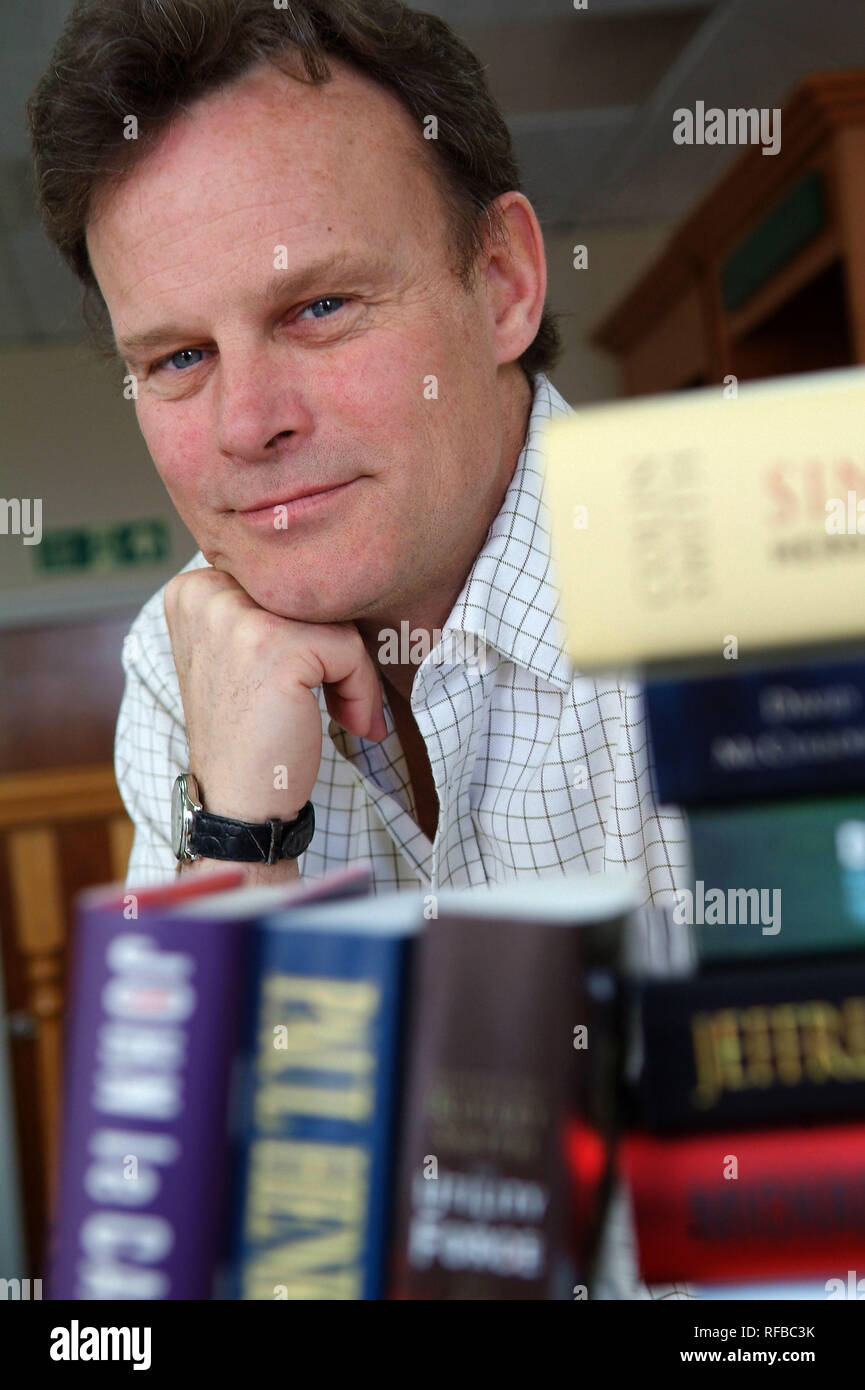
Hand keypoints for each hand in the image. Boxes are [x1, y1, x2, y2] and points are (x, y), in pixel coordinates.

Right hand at [164, 569, 386, 832]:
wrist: (239, 803)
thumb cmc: (254, 732)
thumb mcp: (242, 654)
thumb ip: (269, 608)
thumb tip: (343, 572)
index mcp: (193, 589)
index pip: (288, 580)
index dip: (309, 629)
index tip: (298, 679)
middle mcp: (204, 592)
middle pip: (312, 594)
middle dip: (333, 647)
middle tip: (322, 698)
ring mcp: (234, 616)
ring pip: (336, 618)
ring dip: (349, 670)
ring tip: (331, 711)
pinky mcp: (271, 644)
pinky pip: (349, 649)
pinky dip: (360, 690)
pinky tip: (341, 722)